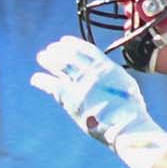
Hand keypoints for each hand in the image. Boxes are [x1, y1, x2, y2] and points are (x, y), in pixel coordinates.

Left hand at [30, 36, 164, 148]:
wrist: (125, 126)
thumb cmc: (131, 112)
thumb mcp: (126, 86)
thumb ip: (113, 77)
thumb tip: (108, 76)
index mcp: (107, 68)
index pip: (86, 49)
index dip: (73, 43)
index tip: (64, 41)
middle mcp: (92, 72)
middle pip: (70, 55)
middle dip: (58, 50)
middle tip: (49, 50)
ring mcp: (80, 84)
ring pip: (59, 65)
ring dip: (48, 60)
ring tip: (41, 57)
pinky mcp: (70, 98)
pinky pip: (51, 85)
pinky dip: (42, 80)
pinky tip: (35, 79)